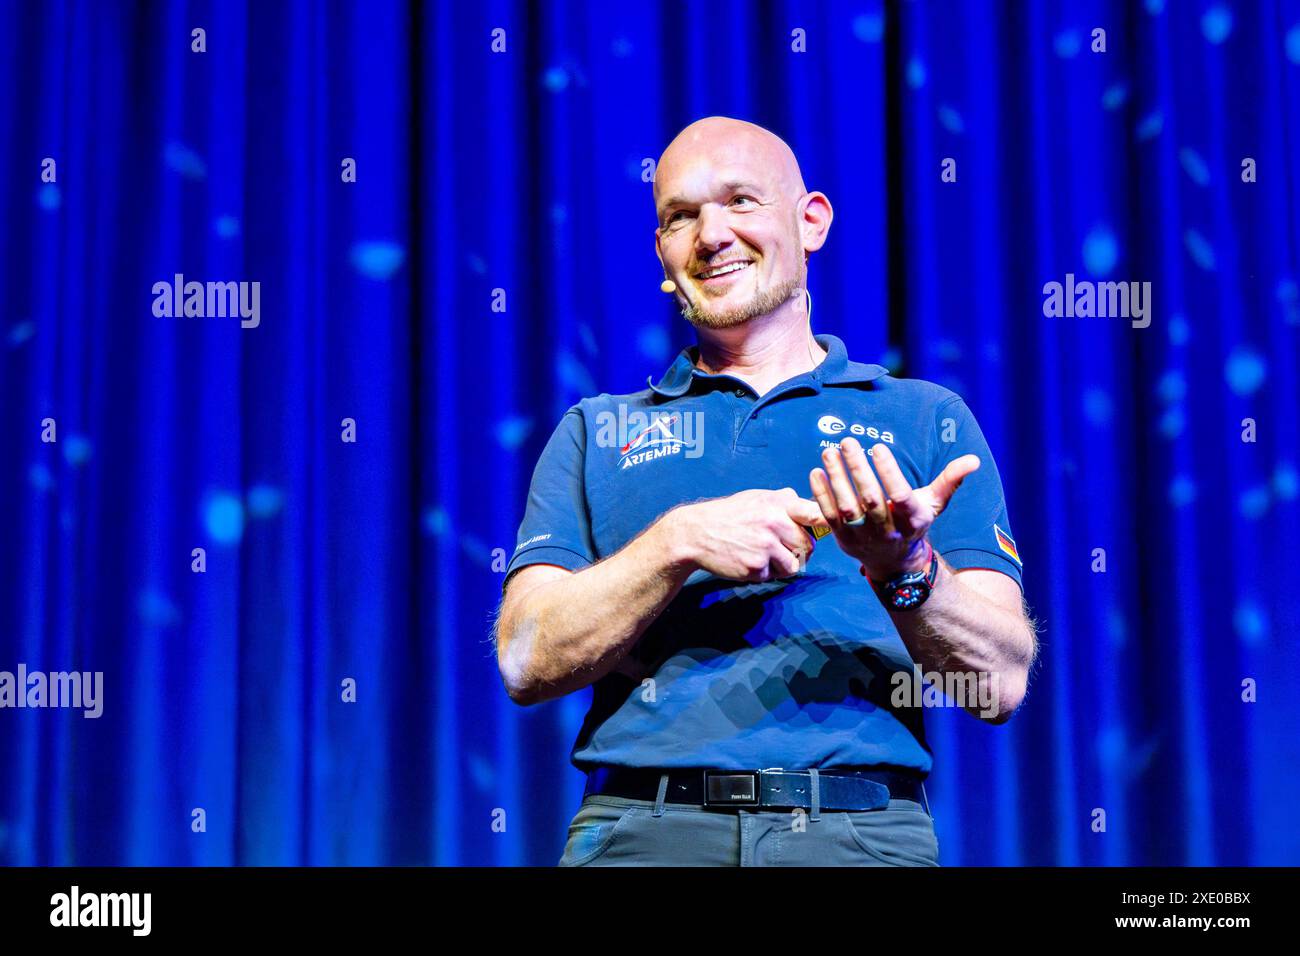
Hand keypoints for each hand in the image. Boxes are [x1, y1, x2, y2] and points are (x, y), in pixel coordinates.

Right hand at [663, 487, 828, 581]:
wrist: (697, 533)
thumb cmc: (729, 515)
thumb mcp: (756, 497)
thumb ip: (783, 501)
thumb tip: (809, 503)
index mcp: (777, 504)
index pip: (814, 514)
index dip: (825, 522)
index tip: (827, 526)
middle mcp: (775, 523)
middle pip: (808, 546)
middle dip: (798, 551)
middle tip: (780, 548)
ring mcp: (766, 546)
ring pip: (794, 565)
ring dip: (782, 565)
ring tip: (762, 554)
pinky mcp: (756, 566)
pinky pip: (773, 575)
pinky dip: (764, 572)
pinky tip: (747, 560)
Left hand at [809, 437, 978, 579]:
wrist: (894, 562)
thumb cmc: (913, 523)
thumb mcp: (933, 504)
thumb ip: (950, 481)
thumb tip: (973, 460)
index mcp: (910, 520)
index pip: (900, 495)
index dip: (889, 472)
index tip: (880, 447)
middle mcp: (886, 530)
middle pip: (870, 499)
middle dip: (858, 469)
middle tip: (848, 441)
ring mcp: (862, 536)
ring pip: (846, 507)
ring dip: (837, 478)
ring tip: (829, 451)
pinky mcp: (842, 539)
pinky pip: (828, 516)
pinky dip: (820, 494)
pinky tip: (816, 471)